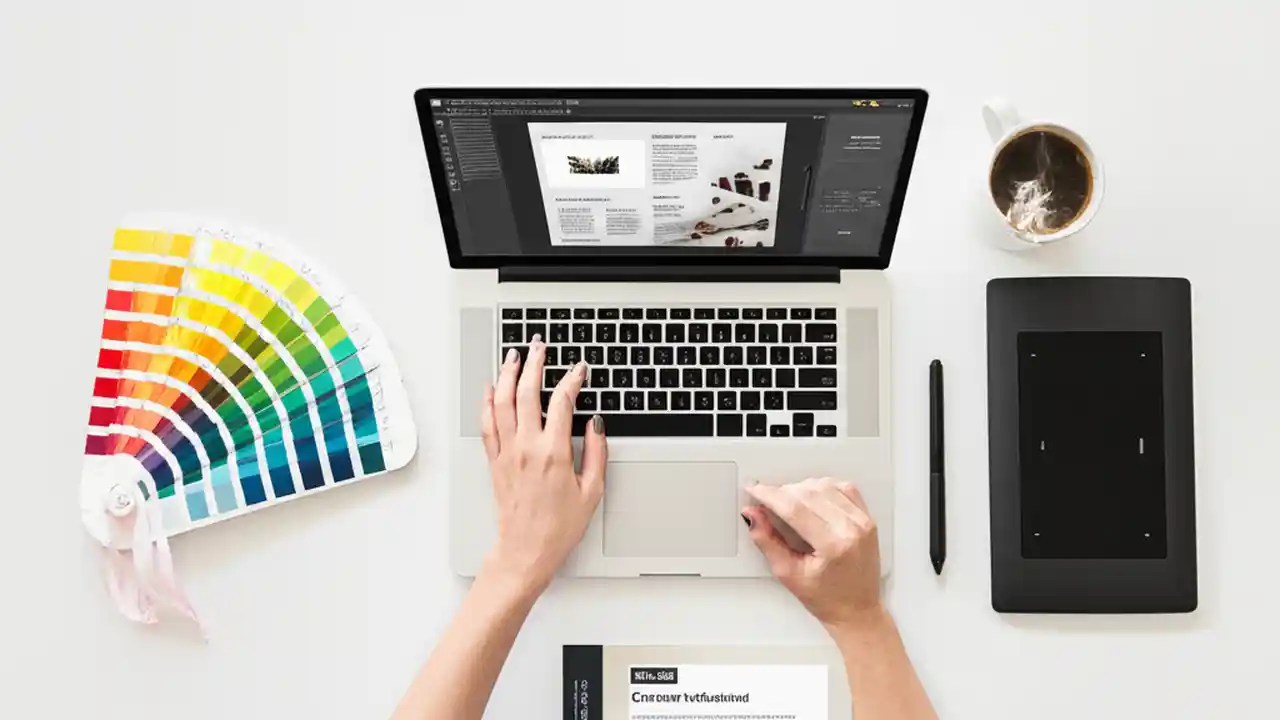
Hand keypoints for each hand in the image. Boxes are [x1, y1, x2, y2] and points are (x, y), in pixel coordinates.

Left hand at [480, 337, 606, 593]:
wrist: (525, 551)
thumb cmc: (558, 528)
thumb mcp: (592, 492)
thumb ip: (596, 453)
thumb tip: (596, 424)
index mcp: (554, 453)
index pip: (562, 402)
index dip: (572, 379)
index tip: (579, 369)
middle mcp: (526, 448)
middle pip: (527, 392)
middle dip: (535, 364)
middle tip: (540, 347)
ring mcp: (507, 453)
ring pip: (503, 402)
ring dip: (508, 375)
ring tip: (514, 357)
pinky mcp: (494, 461)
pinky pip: (487, 423)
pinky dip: (488, 402)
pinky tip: (492, 389)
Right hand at [743, 478, 883, 632]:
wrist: (857, 610)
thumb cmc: (827, 599)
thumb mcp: (788, 574)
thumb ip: (767, 541)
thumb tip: (753, 514)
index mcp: (833, 546)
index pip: (794, 508)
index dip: (769, 495)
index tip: (755, 490)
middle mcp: (852, 529)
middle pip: (808, 493)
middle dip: (782, 492)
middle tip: (767, 500)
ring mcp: (863, 522)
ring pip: (825, 485)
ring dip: (801, 488)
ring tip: (789, 503)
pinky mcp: (868, 518)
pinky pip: (844, 488)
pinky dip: (824, 487)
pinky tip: (813, 498)